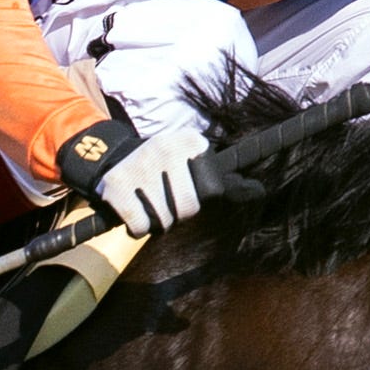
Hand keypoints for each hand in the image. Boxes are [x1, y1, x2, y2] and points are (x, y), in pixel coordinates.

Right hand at [54, 114, 210, 234]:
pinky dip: (138, 228)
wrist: (112, 157)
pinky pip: (140, 226)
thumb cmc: (162, 167)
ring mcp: (140, 166)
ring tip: (150, 204)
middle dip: (179, 214)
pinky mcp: (117, 185)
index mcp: (191, 141)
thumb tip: (257, 191)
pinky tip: (135, 211)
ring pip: (164, 220)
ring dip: (158, 222)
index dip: (200, 199)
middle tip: (168, 202)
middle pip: (188, 208)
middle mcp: (166, 148)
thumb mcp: (192, 160)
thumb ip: (224, 178)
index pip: (213, 191)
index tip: (187, 189)